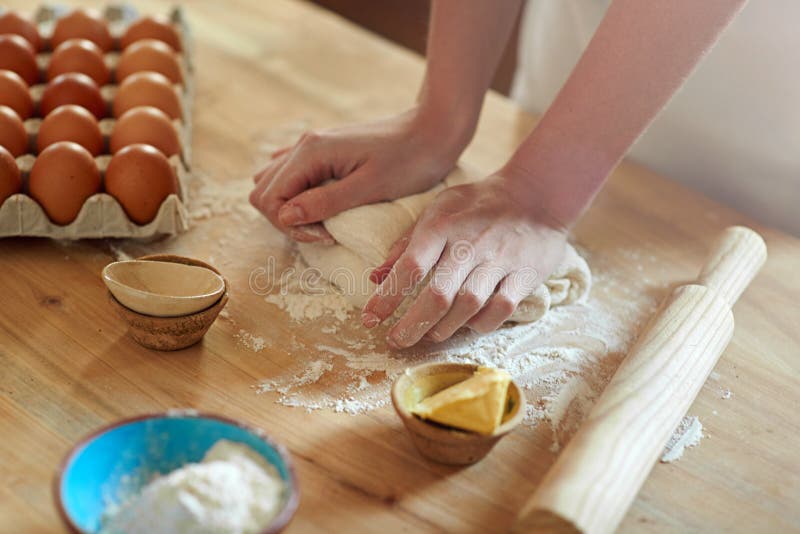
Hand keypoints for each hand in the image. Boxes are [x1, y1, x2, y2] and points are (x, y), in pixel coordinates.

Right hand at [249, 108, 469, 242]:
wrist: (433, 131)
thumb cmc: (409, 161)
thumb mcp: (370, 187)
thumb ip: (325, 202)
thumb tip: (285, 217)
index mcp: (311, 152)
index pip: (269, 199)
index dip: (290, 225)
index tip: (326, 235)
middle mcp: (304, 146)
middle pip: (264, 191)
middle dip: (286, 220)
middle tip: (324, 232)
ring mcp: (313, 146)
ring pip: (273, 182)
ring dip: (289, 208)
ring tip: (323, 221)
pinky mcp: (325, 150)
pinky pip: (292, 173)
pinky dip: (296, 193)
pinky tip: (318, 203)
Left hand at [361, 171, 567, 347]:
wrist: (538, 193)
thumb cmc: (479, 204)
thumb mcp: (439, 209)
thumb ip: (407, 242)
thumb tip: (376, 276)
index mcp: (442, 225)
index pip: (410, 266)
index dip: (387, 297)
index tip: (370, 319)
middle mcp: (469, 245)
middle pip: (438, 295)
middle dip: (412, 325)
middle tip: (396, 341)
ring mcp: (499, 261)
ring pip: (468, 306)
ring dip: (444, 328)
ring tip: (429, 335)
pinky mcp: (524, 275)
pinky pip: (501, 309)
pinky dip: (481, 323)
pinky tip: (468, 325)